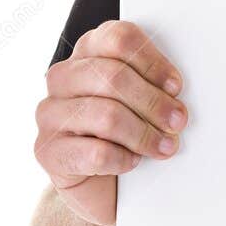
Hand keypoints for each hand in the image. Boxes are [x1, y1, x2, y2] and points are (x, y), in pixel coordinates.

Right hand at [34, 20, 187, 225]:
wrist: (105, 185)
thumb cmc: (127, 133)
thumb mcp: (142, 99)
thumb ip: (153, 83)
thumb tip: (175, 92)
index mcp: (88, 52)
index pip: (118, 39)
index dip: (152, 62)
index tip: (175, 86)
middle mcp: (63, 77)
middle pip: (112, 76)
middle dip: (153, 101)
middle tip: (178, 120)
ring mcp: (50, 114)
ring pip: (105, 115)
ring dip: (144, 134)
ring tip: (165, 146)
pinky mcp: (48, 151)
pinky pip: (94, 153)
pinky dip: (123, 159)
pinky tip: (133, 162)